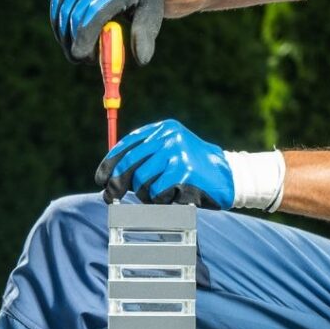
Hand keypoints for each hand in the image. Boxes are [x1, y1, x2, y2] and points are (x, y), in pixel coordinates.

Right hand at [48, 0, 170, 64]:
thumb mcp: (152, 11)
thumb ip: (144, 35)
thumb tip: (140, 61)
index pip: (95, 14)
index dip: (84, 37)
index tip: (80, 57)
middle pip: (76, 14)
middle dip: (73, 41)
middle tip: (80, 59)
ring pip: (63, 9)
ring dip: (64, 34)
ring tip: (76, 48)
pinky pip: (58, 1)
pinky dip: (59, 19)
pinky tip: (67, 31)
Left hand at [95, 119, 233, 208]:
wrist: (229, 176)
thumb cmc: (194, 168)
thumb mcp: (170, 152)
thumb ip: (144, 158)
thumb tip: (110, 176)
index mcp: (164, 129)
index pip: (128, 144)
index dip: (110, 162)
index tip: (100, 178)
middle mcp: (169, 137)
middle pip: (130, 163)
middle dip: (118, 183)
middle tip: (111, 196)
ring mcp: (178, 153)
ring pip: (142, 181)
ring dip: (146, 194)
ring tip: (161, 193)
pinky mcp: (184, 172)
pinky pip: (158, 193)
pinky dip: (162, 200)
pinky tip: (174, 196)